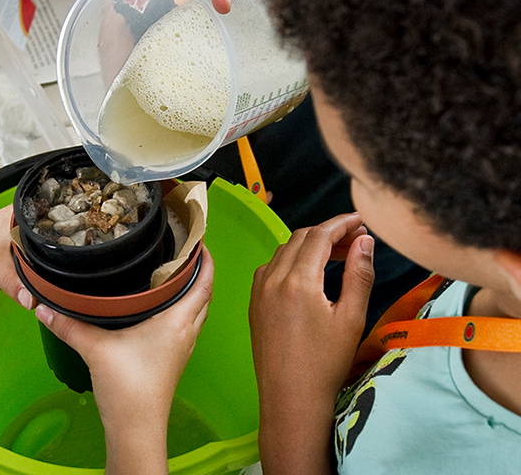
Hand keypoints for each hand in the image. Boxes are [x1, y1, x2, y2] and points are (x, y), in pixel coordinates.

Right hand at [36, 247, 213, 474]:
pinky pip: (184, 324)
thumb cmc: (128, 388)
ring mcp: (181, 347)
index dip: (205, 259)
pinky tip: (158, 305)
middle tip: (182, 247)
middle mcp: (185, 331)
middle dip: (198, 270)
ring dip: (190, 290)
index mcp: (177, 321)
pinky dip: (180, 308)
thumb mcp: (94, 348)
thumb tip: (43, 306)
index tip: (197, 237)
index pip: (204, 283)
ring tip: (172, 269)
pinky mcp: (173, 359)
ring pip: (196, 310)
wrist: (137, 429)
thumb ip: (68, 323)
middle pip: (203, 294)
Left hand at [249, 213, 374, 474]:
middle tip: (356, 239)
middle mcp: (273, 278)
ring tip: (338, 254)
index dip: (342, 223)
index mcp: (297, 280)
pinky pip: (271, 267)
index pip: (319, 235)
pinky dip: (292, 260)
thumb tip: (365, 241)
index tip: (362, 220)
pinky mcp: (254, 302)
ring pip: (284, 250)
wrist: (290, 398)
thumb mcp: (351, 318)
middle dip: (328, 232)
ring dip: (309, 245)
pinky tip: (310, 273)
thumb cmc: (325, 363)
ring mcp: (259, 289)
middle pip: (300, 238)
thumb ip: (359, 274)